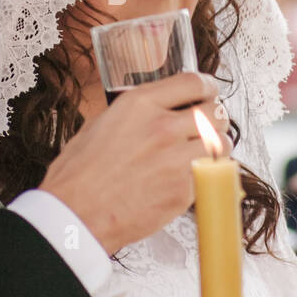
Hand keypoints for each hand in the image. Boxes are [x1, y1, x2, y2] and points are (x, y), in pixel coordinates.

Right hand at [39, 71, 230, 252]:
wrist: (75, 214)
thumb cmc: (79, 173)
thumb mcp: (101, 123)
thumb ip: (136, 112)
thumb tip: (156, 110)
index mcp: (140, 105)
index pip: (193, 83)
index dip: (206, 86)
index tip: (207, 91)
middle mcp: (162, 127)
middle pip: (214, 112)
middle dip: (214, 117)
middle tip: (208, 124)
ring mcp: (176, 160)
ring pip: (222, 143)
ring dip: (215, 146)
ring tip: (201, 152)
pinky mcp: (184, 190)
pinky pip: (210, 174)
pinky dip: (205, 174)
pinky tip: (187, 177)